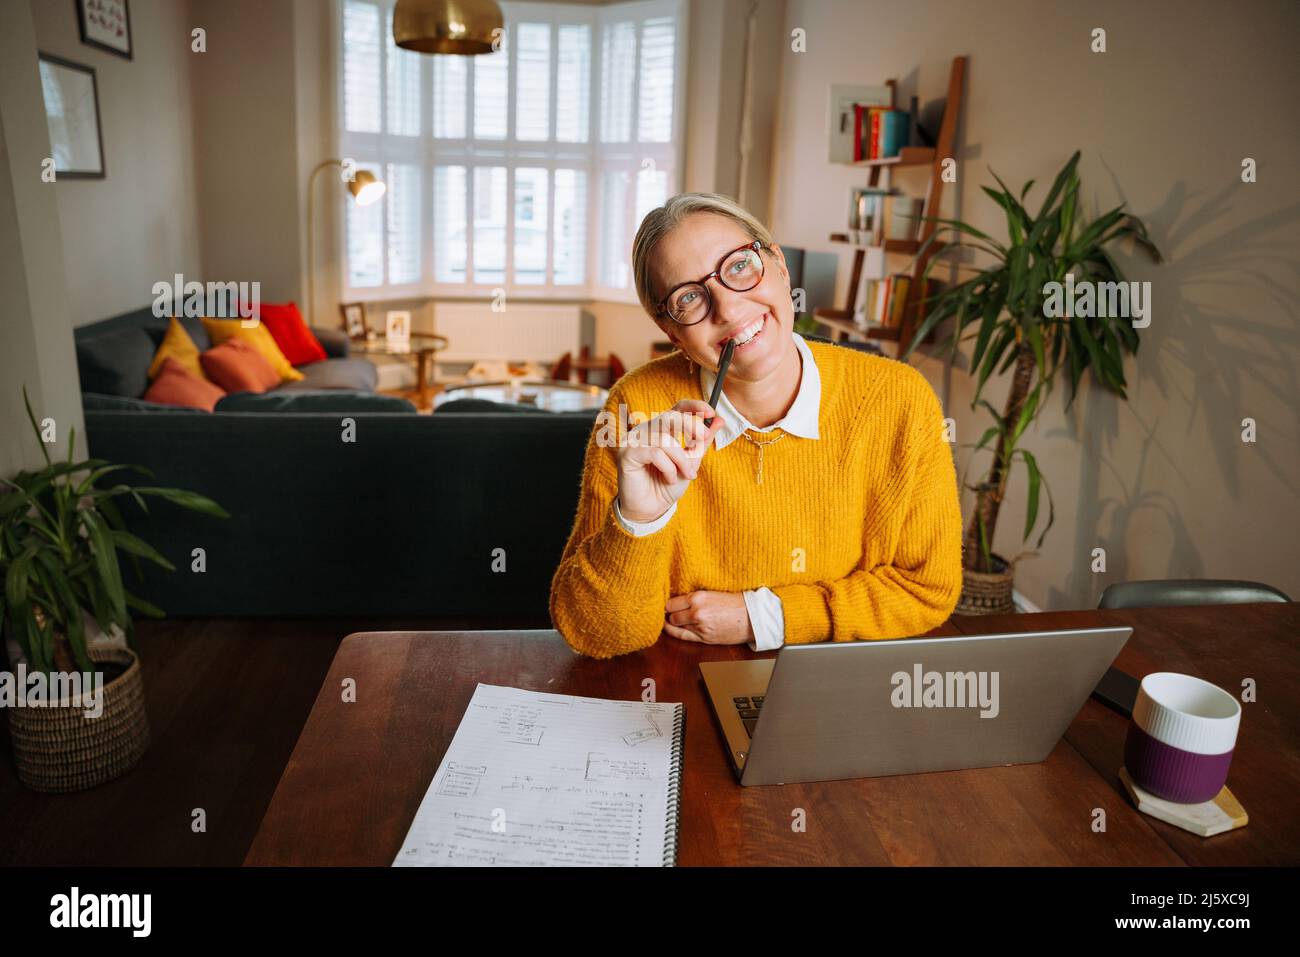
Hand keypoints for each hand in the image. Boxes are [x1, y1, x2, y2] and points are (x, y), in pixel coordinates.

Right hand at [617, 400, 724, 522]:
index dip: (694, 406)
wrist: (651, 509)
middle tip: (704, 437)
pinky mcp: (627, 453)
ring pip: (665, 440)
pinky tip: (669, 479)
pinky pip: (655, 453)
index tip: (711, 413)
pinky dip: (668, 468)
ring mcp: (634, 440)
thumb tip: (720, 421)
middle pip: (670, 417)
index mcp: (662, 428)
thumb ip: (701, 442)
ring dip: (682, 459)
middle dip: (690, 426)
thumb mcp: (691, 462)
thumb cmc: (667, 485)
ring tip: (687, 475)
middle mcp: (646, 430)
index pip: (677, 408)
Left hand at [662, 591, 752, 645]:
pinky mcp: (704, 638)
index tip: (671, 604)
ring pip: (675, 626)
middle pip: (671, 615)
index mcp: (699, 597)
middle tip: (674, 611)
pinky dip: (674, 632)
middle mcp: (696, 612)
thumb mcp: (713, 593)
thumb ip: (695, 597)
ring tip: (675, 618)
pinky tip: (670, 628)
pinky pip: (682, 636)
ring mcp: (700, 627)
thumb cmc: (736, 603)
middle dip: (671, 614)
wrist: (753, 617)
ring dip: (675, 622)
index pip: (671, 603)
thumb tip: (677, 600)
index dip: (670, 604)